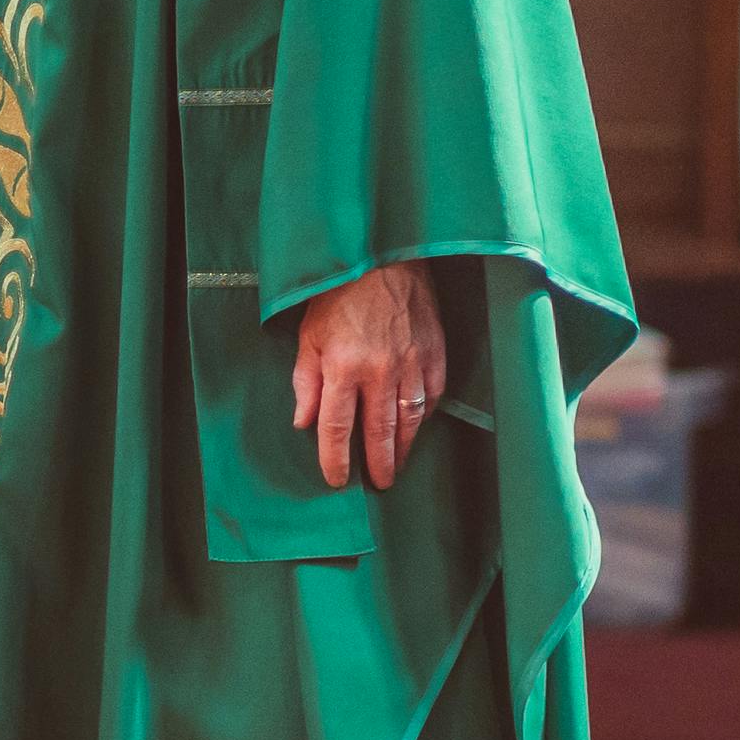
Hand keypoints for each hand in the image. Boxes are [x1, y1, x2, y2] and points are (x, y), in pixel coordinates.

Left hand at [290, 262, 447, 491]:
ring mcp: (412, 364)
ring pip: (411, 419)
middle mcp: (380, 372)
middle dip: (378, 463)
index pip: (337, 427)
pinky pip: (433, 395)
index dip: (335, 459)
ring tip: (397, 464)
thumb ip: (305, 382)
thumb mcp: (308, 335)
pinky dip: (425, 415)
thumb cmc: (337, 294)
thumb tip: (304, 422)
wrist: (382, 256)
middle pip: (380, 432)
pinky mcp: (435, 353)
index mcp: (342, 367)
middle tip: (379, 483)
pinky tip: (417, 425)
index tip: (336, 480)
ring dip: (404, 447)